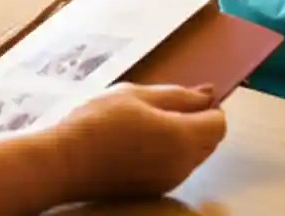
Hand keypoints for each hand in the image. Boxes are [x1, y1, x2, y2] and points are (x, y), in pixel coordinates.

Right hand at [51, 83, 227, 202]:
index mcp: (182, 137)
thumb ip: (178, 95)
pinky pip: (175, 168)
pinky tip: (137, 144)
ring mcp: (169, 181)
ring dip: (182, 139)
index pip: (219, 122)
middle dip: (196, 123)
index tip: (184, 98)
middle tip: (160, 109)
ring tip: (144, 125)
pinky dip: (167, 154)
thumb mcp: (136, 95)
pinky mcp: (154, 190)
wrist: (65, 162)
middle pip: (210, 141)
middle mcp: (182, 164)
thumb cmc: (96, 123)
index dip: (206, 106)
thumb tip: (207, 94)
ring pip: (193, 156)